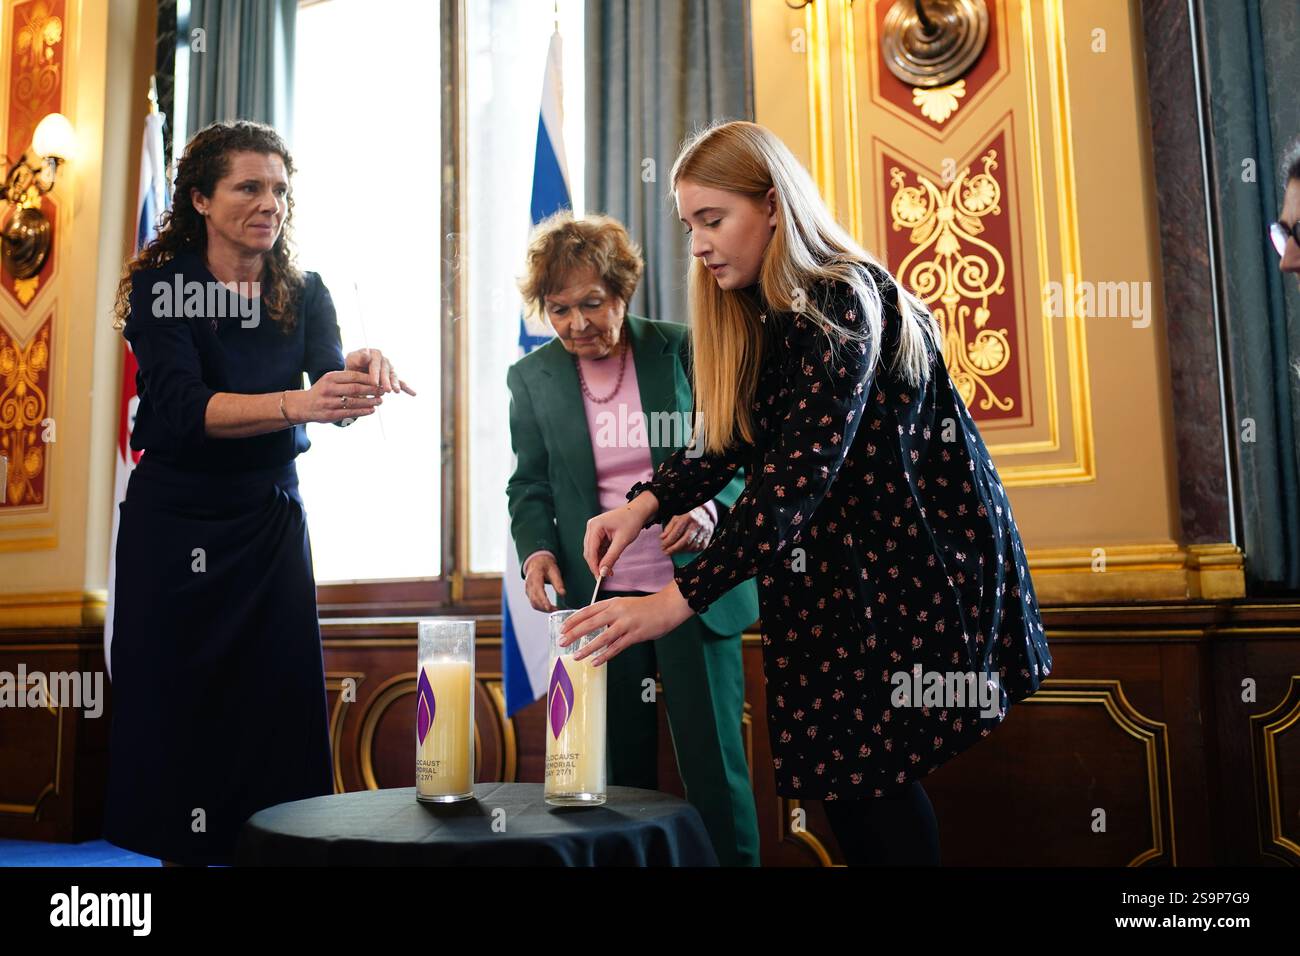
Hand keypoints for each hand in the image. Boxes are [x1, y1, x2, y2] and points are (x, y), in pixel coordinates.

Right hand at [288, 370, 382, 423]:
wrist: (303, 406)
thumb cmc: (322, 391)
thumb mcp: (330, 380)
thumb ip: (346, 378)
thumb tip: (370, 378)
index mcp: (330, 378)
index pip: (354, 376)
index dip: (369, 379)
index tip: (380, 380)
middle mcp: (329, 389)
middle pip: (356, 389)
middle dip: (372, 390)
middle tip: (384, 390)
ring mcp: (329, 402)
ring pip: (354, 402)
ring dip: (370, 402)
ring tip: (380, 401)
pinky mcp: (330, 415)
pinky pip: (350, 413)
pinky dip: (363, 412)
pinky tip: (372, 410)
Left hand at [345, 347, 416, 395]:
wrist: (355, 370)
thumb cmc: (353, 365)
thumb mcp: (352, 360)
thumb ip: (359, 357)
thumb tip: (366, 354)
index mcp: (375, 354)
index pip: (375, 364)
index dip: (375, 374)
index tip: (374, 383)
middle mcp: (384, 360)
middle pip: (386, 372)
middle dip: (386, 381)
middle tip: (386, 390)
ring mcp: (390, 369)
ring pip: (393, 377)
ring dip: (395, 384)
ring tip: (396, 391)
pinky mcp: (392, 377)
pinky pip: (401, 382)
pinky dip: (407, 388)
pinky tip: (414, 394)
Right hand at [524, 553, 565, 611]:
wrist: (537, 562)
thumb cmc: (546, 566)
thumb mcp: (554, 570)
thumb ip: (558, 582)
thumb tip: (563, 594)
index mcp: (535, 576)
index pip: (538, 591)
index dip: (543, 600)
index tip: (549, 608)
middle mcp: (529, 584)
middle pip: (535, 599)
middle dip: (545, 607)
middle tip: (556, 610)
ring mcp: (528, 590)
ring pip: (533, 603)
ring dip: (543, 609)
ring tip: (554, 610)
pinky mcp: (529, 594)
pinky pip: (533, 603)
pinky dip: (541, 608)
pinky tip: (549, 608)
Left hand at [555, 583, 692, 665]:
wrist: (668, 606)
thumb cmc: (646, 608)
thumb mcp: (624, 605)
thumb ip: (610, 615)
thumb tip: (595, 628)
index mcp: (613, 602)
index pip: (587, 610)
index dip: (573, 620)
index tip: (562, 628)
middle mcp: (617, 611)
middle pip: (590, 623)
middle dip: (574, 633)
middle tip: (561, 642)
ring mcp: (626, 623)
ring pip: (602, 637)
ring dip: (587, 648)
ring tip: (576, 656)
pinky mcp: (635, 635)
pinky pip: (617, 647)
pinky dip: (605, 655)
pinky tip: (596, 662)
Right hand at [582, 491, 658, 579]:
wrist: (638, 511)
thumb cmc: (631, 522)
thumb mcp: (622, 541)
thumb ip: (611, 557)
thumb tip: (603, 572)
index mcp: (595, 526)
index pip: (590, 550)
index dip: (593, 565)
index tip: (598, 578)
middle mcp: (591, 527)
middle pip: (589, 552)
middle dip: (596, 565)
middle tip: (603, 577)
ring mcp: (594, 530)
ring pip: (593, 552)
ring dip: (600, 562)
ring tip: (610, 572)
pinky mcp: (599, 534)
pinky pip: (598, 549)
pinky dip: (604, 557)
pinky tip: (611, 564)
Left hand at [660, 507, 712, 554]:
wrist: (705, 512)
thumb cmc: (688, 515)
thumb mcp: (677, 517)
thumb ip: (669, 527)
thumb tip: (662, 538)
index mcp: (688, 517)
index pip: (676, 532)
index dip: (668, 541)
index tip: (663, 546)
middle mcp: (697, 524)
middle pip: (684, 541)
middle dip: (674, 549)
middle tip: (666, 552)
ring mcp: (704, 531)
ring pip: (691, 546)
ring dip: (681, 551)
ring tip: (673, 551)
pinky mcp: (708, 537)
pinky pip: (698, 548)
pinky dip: (690, 551)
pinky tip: (684, 550)